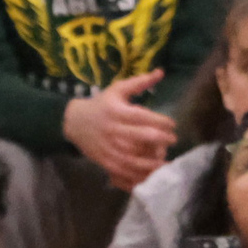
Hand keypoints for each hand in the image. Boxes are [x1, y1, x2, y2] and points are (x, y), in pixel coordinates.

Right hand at [62, 70, 176, 190]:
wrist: (74, 122)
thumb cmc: (101, 104)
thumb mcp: (118, 89)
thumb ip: (140, 82)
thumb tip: (161, 72)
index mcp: (117, 112)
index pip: (142, 117)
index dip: (160, 121)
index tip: (173, 124)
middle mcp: (113, 130)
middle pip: (140, 137)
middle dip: (160, 139)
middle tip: (173, 140)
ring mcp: (108, 148)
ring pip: (132, 158)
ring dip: (151, 162)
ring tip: (167, 162)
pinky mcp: (104, 161)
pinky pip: (122, 171)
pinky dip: (136, 175)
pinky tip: (150, 175)